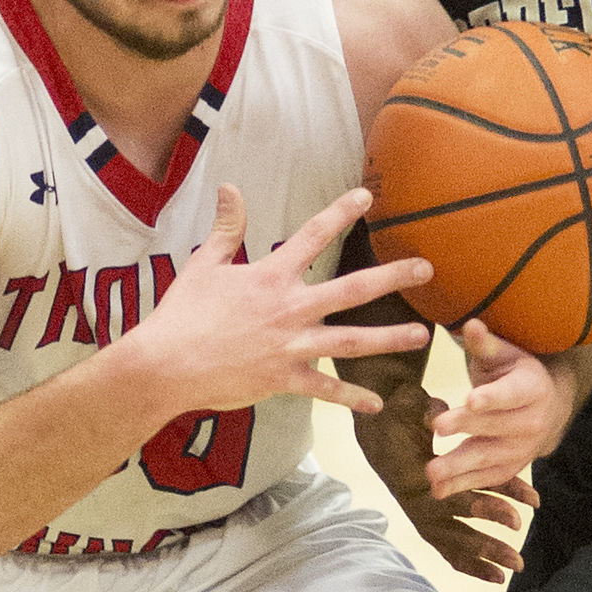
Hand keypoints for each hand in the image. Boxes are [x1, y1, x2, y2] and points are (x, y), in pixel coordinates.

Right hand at [137, 184, 433, 416]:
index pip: (313, 235)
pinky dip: (352, 398)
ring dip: (389, 338)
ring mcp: (291, 345)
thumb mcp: (204, 264)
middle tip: (426, 268)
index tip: (366, 196)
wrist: (165, 365)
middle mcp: (289, 307)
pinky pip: (326, 390)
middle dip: (392, 277)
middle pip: (352, 288)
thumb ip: (226, 227)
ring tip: (421, 335)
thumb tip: (230, 187)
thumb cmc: (182, 314)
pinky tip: (377, 404)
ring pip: (351, 340)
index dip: (340, 212)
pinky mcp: (284, 379)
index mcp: (270, 276)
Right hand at [354, 380, 536, 583]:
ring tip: (514, 567)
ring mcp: (417, 512)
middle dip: (489, 546)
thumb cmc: (400, 410)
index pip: (456, 498)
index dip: (487, 509)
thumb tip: (438, 413)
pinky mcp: (422, 517)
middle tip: (518, 558)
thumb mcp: (413, 404)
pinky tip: (493, 573)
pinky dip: (468, 561)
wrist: (376, 421)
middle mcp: (415, 500)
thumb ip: (429, 411)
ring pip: (451, 543)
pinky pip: (445, 546)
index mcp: (415, 476)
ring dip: (482, 557)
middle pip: (455, 530)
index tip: (516, 518)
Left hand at [427, 320, 588, 499]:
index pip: (510, 393)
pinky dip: (464, 486)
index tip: (470, 399)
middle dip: (467, 428)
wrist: (547, 406)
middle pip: (496, 426)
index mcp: (531, 388)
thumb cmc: (515, 372)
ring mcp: (523, 450)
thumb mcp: (503, 353)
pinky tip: (438, 492)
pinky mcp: (512, 468)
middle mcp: (532, 422)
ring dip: (460, 467)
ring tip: (431, 472)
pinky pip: (487, 479)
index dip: (491, 398)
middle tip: (438, 428)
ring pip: (490, 459)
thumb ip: (483, 343)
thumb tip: (468, 324)